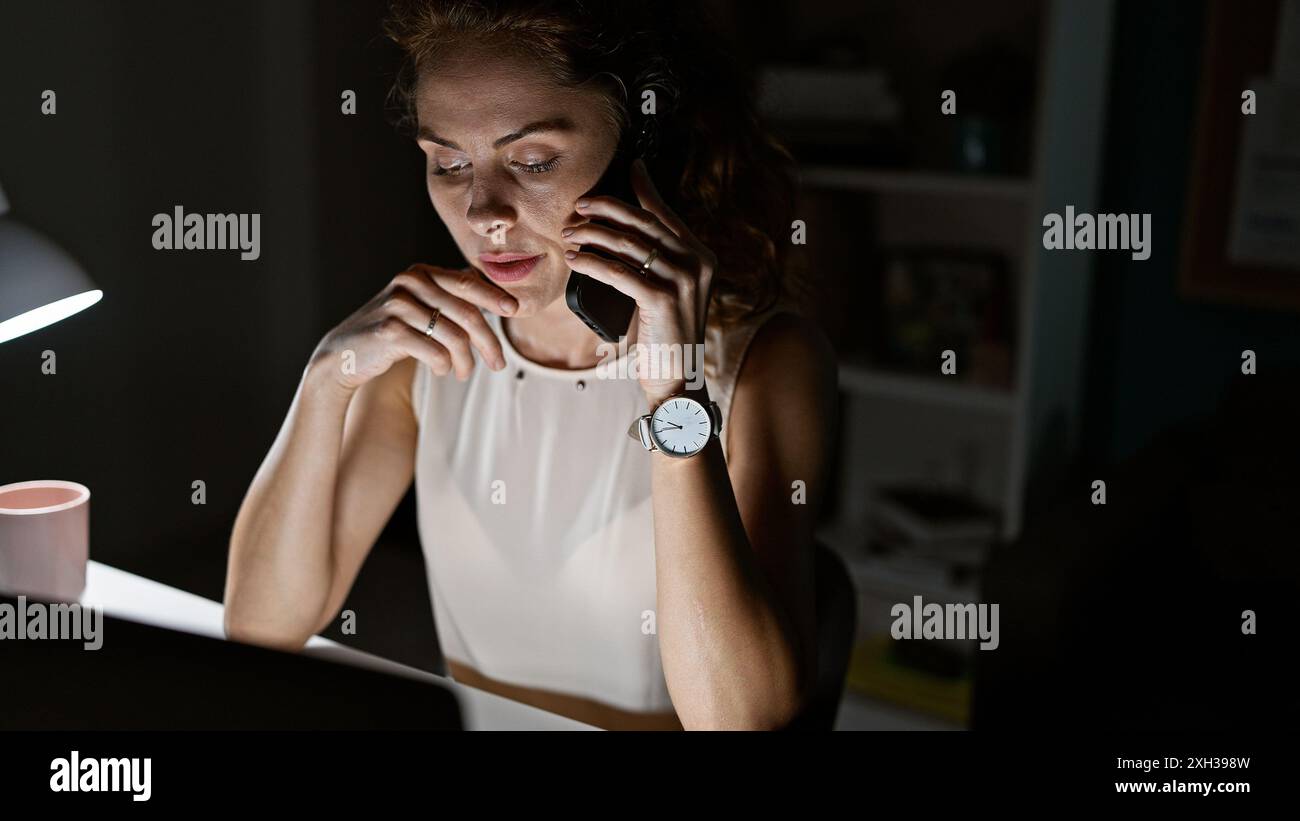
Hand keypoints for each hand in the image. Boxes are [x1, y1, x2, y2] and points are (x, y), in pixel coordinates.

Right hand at [310, 264, 515, 391]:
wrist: (344, 354)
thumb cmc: (393, 332)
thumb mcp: (421, 308)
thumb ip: (451, 299)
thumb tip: (499, 300)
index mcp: (420, 273)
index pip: (467, 283)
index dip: (494, 297)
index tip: (514, 311)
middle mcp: (409, 283)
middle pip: (467, 313)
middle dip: (488, 342)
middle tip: (498, 363)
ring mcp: (397, 305)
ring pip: (454, 337)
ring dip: (466, 361)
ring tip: (464, 373)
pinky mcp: (389, 331)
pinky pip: (435, 353)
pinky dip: (445, 366)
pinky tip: (443, 371)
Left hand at [561, 159, 716, 405]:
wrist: (677, 380)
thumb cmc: (663, 338)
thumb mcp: (663, 293)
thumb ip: (653, 264)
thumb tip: (617, 234)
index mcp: (700, 257)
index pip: (666, 214)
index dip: (645, 189)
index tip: (629, 167)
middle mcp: (697, 263)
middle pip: (644, 222)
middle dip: (606, 208)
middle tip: (578, 205)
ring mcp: (683, 280)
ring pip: (628, 244)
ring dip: (592, 234)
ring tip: (568, 233)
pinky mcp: (663, 299)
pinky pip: (619, 272)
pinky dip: (592, 263)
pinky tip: (574, 260)